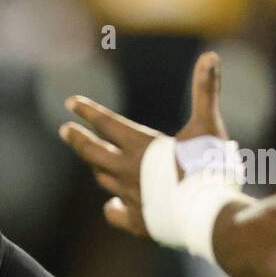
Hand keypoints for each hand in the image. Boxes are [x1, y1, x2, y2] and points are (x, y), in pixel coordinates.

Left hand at [59, 51, 229, 237]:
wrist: (208, 214)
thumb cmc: (210, 167)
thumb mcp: (208, 125)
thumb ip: (206, 91)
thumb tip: (210, 55)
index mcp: (141, 146)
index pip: (106, 123)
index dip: (87, 111)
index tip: (70, 102)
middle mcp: (128, 171)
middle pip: (93, 152)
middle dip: (77, 139)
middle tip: (64, 130)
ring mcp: (130, 197)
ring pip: (104, 178)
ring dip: (98, 166)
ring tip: (94, 160)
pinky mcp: (137, 221)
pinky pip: (115, 213)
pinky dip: (113, 208)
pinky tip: (112, 205)